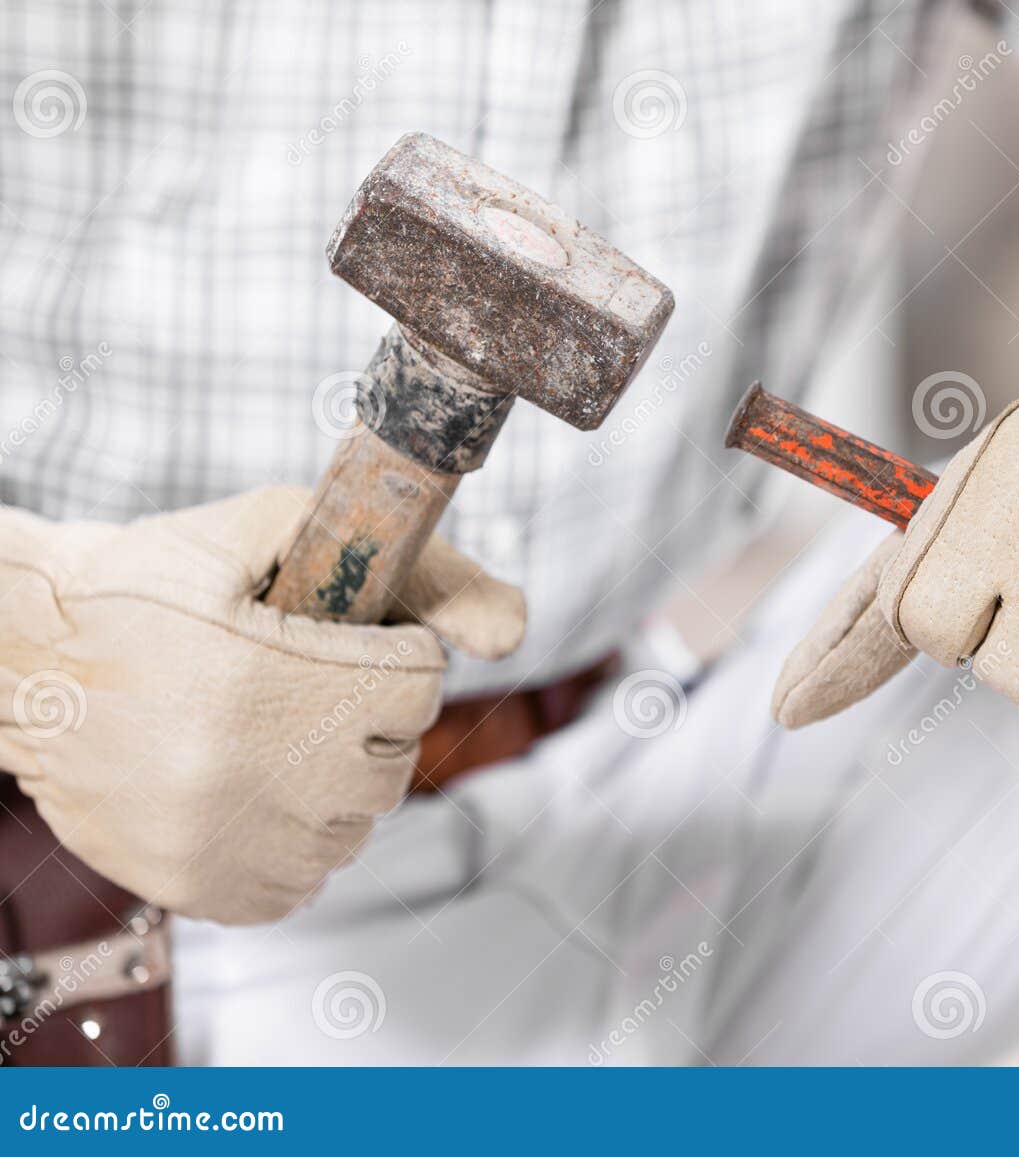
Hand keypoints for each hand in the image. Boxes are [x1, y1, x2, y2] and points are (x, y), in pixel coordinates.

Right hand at [0, 486, 525, 923]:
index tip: (352, 640)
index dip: (393, 651)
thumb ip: (417, 565)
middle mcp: (256, 774)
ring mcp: (227, 840)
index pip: (419, 682)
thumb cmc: (154, 581)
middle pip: (395, 758)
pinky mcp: (200, 886)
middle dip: (369, 715)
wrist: (24, 657)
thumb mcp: (274, 525)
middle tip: (305, 685)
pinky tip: (251, 786)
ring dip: (335, 780)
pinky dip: (295, 839)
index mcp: (278, 678)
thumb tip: (516, 633)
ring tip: (268, 733)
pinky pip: (304, 882)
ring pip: (356, 825)